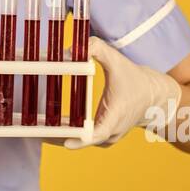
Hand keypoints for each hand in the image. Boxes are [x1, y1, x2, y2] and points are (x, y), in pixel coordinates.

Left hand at [45, 35, 181, 148]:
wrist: (155, 97)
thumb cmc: (135, 79)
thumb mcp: (117, 60)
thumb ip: (95, 49)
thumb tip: (69, 51)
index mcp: (116, 116)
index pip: (98, 134)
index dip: (82, 139)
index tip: (66, 141)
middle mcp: (111, 132)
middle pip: (83, 140)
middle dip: (59, 136)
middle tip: (35, 131)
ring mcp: (108, 138)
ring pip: (81, 141)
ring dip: (60, 137)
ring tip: (35, 131)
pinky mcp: (104, 138)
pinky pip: (83, 140)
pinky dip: (68, 135)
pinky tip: (48, 129)